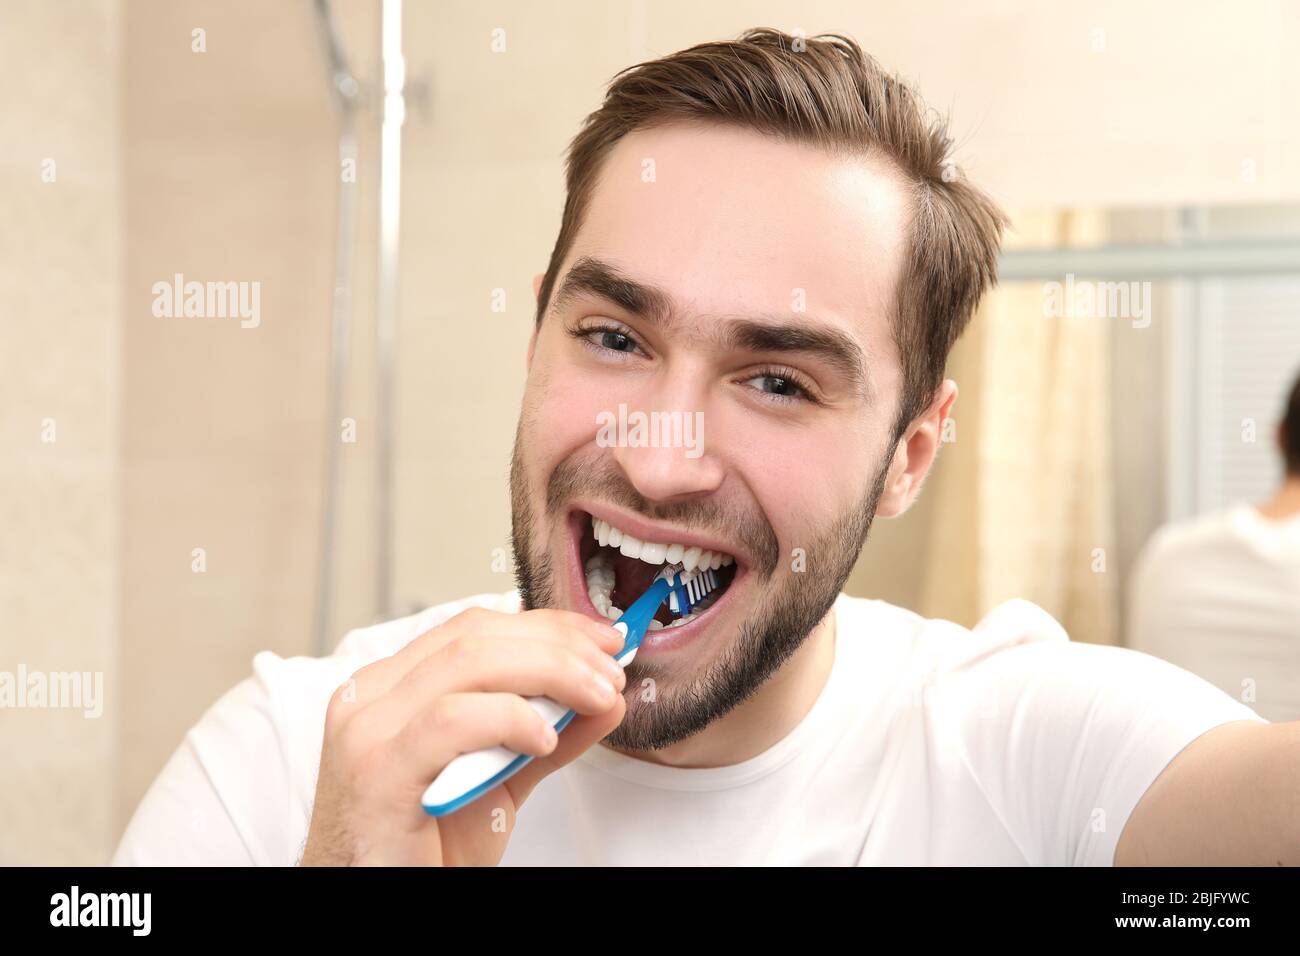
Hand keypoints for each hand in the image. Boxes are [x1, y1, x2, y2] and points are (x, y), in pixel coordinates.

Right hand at [300, 607, 626, 865]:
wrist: (374, 901)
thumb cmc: (423, 847)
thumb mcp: (500, 779)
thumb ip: (547, 734)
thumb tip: (605, 698)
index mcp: (392, 687)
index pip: (474, 628)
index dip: (545, 626)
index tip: (601, 641)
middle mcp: (372, 698)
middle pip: (476, 636)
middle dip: (558, 646)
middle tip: (610, 672)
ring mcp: (368, 730)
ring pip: (468, 662)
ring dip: (550, 672)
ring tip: (595, 698)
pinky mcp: (378, 771)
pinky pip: (452, 720)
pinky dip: (510, 719)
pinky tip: (543, 739)